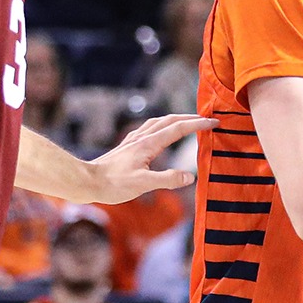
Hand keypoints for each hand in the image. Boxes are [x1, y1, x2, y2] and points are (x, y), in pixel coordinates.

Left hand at [84, 113, 214, 202]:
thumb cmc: (113, 185)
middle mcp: (142, 138)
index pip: (178, 129)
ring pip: (158, 122)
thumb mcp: (143, 184)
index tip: (214, 122)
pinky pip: (148, 129)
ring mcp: (134, 141)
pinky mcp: (128, 146)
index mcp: (148, 144)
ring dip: (176, 119)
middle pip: (170, 121)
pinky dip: (161, 125)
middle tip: (207, 119)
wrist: (87, 182)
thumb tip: (191, 176)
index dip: (198, 124)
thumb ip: (167, 179)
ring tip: (188, 121)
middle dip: (190, 118)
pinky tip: (159, 131)